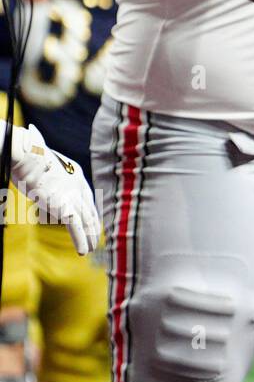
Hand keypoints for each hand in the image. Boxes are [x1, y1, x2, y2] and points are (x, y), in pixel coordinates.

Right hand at [9, 124, 100, 255]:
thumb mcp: (39, 150)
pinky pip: (75, 227)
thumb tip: (31, 131)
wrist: (29, 155)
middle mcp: (77, 185)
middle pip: (89, 209)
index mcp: (74, 172)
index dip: (90, 209)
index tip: (92, 219)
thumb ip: (40, 150)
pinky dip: (80, 239)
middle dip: (93, 225)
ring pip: (85, 221)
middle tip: (96, 239)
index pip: (87, 195)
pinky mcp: (64, 206)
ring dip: (89, 236)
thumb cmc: (30, 151)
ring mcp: (72, 196)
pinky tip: (83, 250)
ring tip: (91, 249)